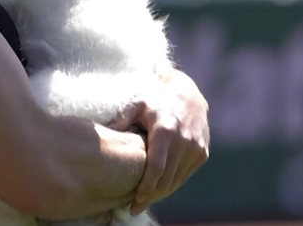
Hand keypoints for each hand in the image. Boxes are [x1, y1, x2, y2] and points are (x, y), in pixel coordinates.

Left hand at [109, 68, 209, 214]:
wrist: (187, 96)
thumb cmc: (155, 101)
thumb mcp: (136, 104)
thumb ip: (121, 120)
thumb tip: (101, 135)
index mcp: (166, 130)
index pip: (156, 168)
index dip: (145, 187)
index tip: (134, 201)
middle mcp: (184, 141)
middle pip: (166, 179)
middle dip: (150, 196)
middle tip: (134, 206)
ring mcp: (195, 149)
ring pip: (176, 181)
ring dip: (161, 193)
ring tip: (144, 201)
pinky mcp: (201, 154)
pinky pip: (184, 176)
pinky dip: (172, 184)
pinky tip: (158, 188)